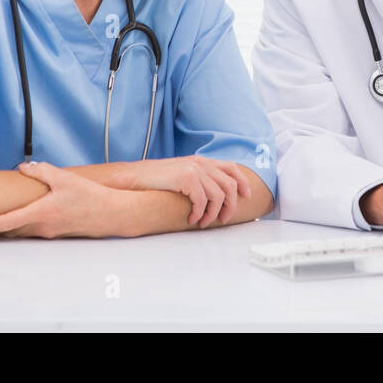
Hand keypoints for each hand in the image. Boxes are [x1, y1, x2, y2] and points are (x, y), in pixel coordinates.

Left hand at [0, 162, 118, 238]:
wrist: (112, 214)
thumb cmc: (90, 196)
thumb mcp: (65, 178)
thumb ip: (42, 171)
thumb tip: (23, 168)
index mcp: (40, 213)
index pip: (7, 222)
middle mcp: (42, 227)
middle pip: (11, 228)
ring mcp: (50, 232)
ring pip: (23, 229)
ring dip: (11, 224)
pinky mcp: (58, 232)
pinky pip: (35, 228)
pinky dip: (26, 223)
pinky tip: (28, 213)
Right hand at [126, 156, 253, 227]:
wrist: (135, 178)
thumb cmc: (157, 181)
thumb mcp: (182, 174)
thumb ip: (199, 178)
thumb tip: (216, 195)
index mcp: (202, 160)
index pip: (231, 167)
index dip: (243, 182)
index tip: (247, 196)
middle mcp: (201, 163)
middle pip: (229, 185)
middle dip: (230, 205)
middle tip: (223, 219)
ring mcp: (194, 169)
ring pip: (217, 196)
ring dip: (213, 214)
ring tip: (204, 222)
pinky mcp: (186, 178)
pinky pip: (202, 201)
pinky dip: (199, 213)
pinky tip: (192, 219)